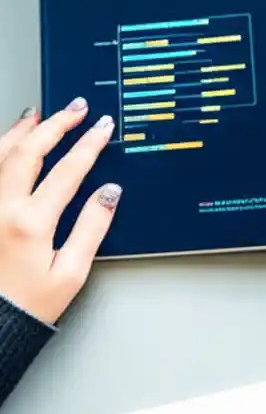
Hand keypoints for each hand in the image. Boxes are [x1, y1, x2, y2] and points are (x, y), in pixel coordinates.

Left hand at [0, 100, 120, 323]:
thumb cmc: (28, 303)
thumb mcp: (71, 273)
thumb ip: (91, 228)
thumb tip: (108, 194)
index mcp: (30, 223)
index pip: (66, 170)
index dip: (88, 144)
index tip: (101, 127)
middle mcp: (1, 209)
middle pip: (27, 152)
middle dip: (54, 125)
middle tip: (74, 110)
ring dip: (21, 131)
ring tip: (38, 115)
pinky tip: (7, 143)